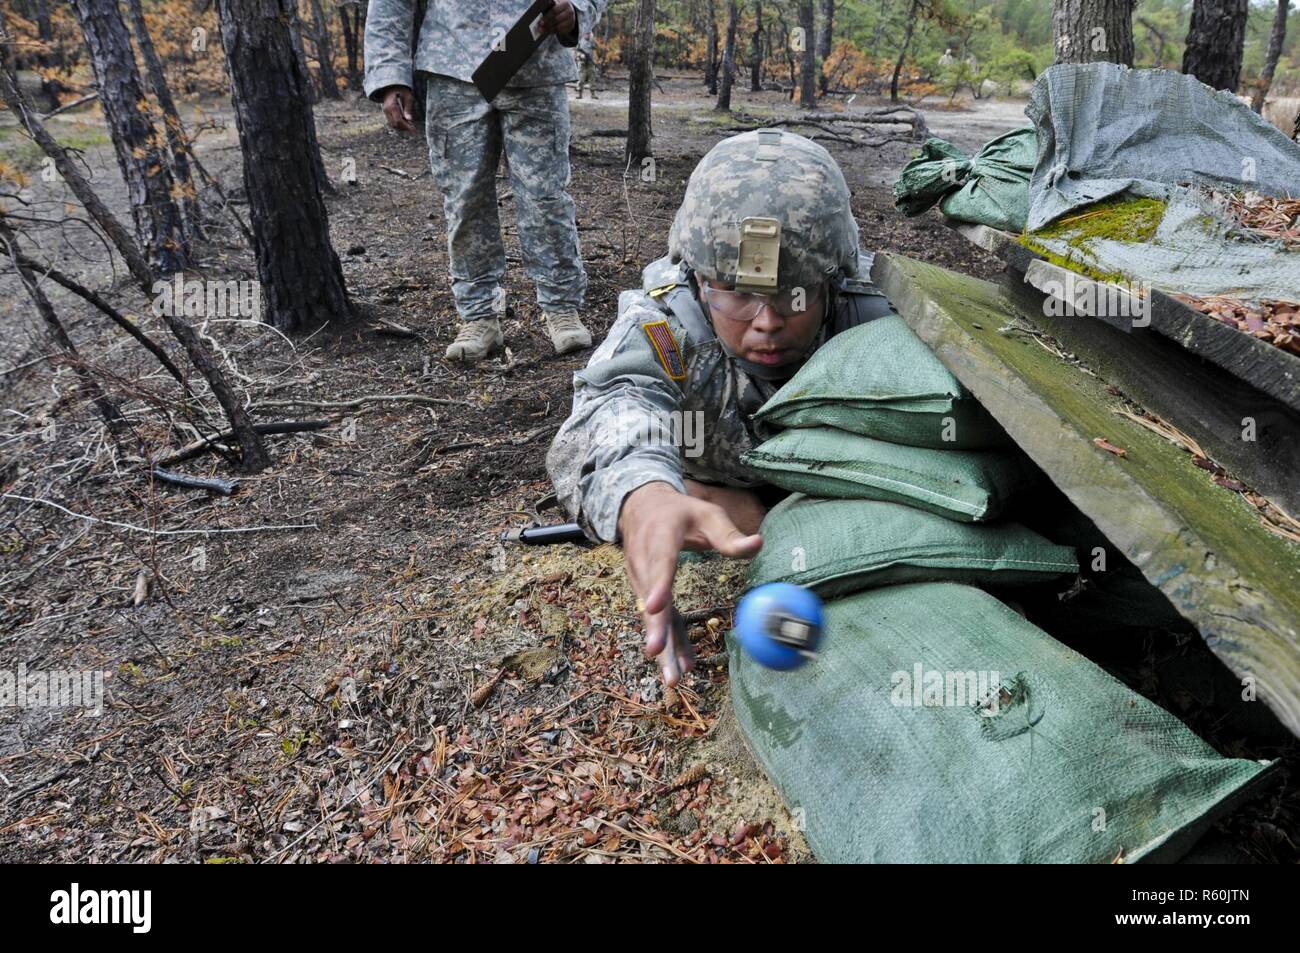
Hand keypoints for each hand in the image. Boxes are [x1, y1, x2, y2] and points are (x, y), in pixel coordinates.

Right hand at [380, 86, 414, 132]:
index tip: (414, 130)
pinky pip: (392, 121)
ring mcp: (385, 111)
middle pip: (395, 124)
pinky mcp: (386, 112)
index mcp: (392, 105)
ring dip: (401, 127)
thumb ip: (408, 108)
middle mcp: (386, 109)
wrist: (391, 85)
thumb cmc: (401, 89)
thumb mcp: (407, 96)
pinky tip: (405, 122)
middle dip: (404, 128)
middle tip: (413, 128)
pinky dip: (398, 124)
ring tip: (410, 126)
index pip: (398, 120)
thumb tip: (409, 119)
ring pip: (393, 124)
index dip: (406, 126)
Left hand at [540, 0, 576, 36]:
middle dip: (547, 24)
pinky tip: (548, 31)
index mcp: (565, 4)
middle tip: (540, 28)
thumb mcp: (555, 3)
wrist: (568, 10)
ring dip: (549, 29)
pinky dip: (553, 32)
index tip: (540, 22)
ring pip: (559, 27)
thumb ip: (550, 5)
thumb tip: (539, 7)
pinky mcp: (571, 27)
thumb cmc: (559, 6)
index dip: (547, 17)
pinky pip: (561, 31)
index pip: (554, 11)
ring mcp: (571, 20)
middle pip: (556, 19)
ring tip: (542, 31)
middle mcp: (570, 12)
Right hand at [618, 482, 762, 687]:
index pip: (659, 563)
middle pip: (649, 600)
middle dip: (654, 628)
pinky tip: (684, 667)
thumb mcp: (707, 514)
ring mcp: (641, 582)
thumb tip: (759, 544)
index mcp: (660, 538)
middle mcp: (644, 563)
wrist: (640, 507)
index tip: (654, 606)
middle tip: (656, 652)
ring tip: (673, 678)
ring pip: (651, 618)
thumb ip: (729, 534)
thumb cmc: (680, 512)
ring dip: (662, 648)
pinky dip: (671, 643)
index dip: (657, 585)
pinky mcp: (647, 594)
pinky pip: (661, 621)